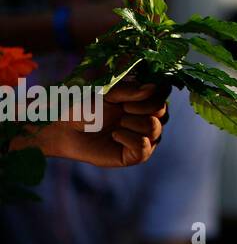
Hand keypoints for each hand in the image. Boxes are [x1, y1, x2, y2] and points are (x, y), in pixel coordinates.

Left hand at [23, 83, 168, 167]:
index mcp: (145, 100)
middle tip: (121, 109)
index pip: (165, 93)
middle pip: (163, 111)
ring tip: (115, 125)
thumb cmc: (85, 106)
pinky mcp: (135, 155)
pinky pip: (144, 148)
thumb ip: (130, 90)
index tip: (132, 95)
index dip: (153, 94)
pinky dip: (129, 139)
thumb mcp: (108, 93)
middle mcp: (149, 118)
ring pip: (155, 129)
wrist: (65, 128)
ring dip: (133, 123)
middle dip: (141, 108)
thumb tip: (153, 88)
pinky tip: (115, 135)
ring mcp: (145, 137)